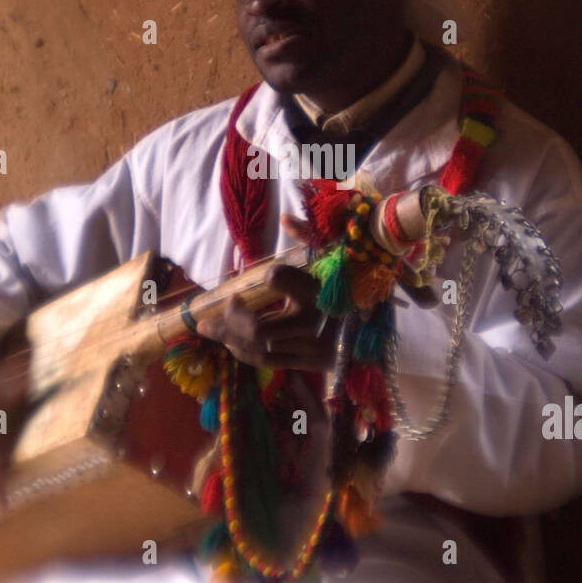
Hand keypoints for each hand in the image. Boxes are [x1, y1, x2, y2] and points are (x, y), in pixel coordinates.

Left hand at [196, 215, 338, 371]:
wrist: (376, 325)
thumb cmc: (351, 284)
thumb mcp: (334, 257)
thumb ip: (310, 236)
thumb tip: (285, 220)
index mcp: (317, 290)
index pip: (279, 279)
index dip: (264, 280)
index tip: (247, 284)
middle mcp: (312, 321)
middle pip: (258, 329)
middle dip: (227, 324)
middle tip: (205, 320)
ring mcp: (310, 346)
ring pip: (259, 349)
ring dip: (230, 340)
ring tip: (212, 330)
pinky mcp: (310, 362)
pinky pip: (270, 361)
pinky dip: (245, 353)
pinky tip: (232, 343)